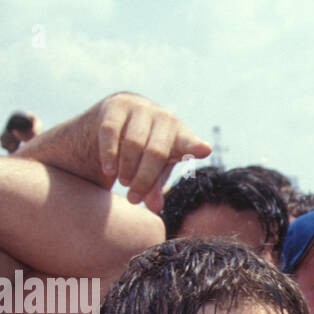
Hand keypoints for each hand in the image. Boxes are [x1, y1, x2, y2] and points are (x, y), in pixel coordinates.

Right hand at [89, 93, 210, 210]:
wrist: (124, 118)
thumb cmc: (147, 151)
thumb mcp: (155, 171)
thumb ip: (155, 188)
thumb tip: (155, 207)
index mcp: (181, 136)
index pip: (189, 143)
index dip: (195, 147)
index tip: (204, 150)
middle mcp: (164, 119)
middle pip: (156, 152)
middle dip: (144, 179)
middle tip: (134, 199)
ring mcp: (141, 110)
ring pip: (133, 142)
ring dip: (127, 167)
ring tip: (123, 184)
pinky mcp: (117, 106)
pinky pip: (111, 131)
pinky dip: (109, 153)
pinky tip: (109, 170)